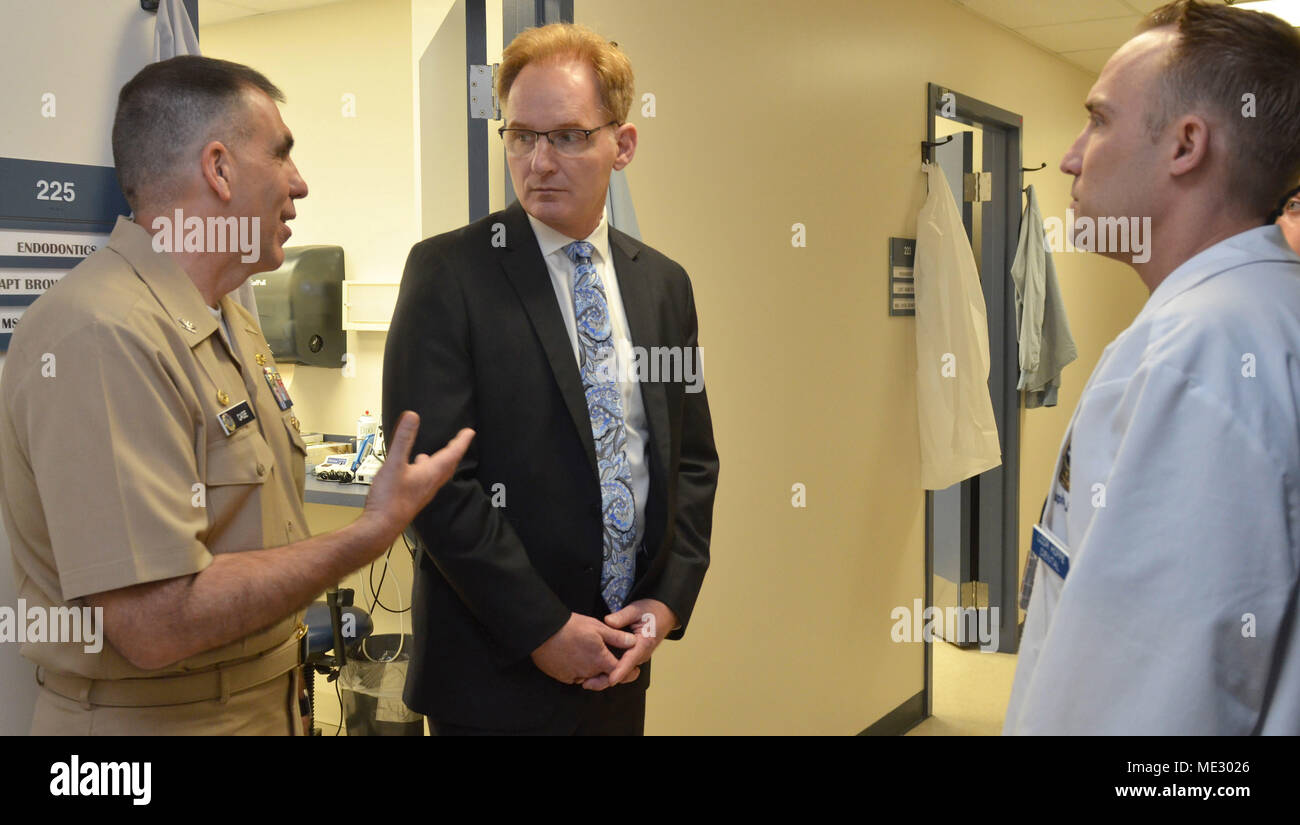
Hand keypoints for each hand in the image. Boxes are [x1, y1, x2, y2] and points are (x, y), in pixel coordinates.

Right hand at [359, 411, 472, 547]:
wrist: (381, 526)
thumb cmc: (389, 498)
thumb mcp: (394, 463)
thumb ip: (403, 439)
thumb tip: (412, 416)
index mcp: (431, 473)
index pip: (452, 454)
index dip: (461, 441)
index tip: (469, 432)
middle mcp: (431, 483)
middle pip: (448, 464)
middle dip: (455, 450)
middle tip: (460, 440)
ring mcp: (423, 492)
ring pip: (437, 473)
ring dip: (441, 461)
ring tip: (440, 453)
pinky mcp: (413, 498)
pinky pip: (426, 480)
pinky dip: (426, 470)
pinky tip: (415, 470)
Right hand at [530, 612, 637, 686]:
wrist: (544, 632)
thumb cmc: (571, 627)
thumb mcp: (597, 627)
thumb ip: (616, 637)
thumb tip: (633, 642)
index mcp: (600, 660)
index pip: (620, 671)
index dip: (629, 672)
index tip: (635, 671)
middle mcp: (589, 672)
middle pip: (605, 679)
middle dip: (611, 675)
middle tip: (614, 667)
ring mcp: (575, 675)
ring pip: (590, 679)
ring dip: (595, 674)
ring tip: (595, 661)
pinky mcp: (562, 677)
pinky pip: (576, 678)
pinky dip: (580, 673)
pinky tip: (578, 661)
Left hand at [582, 599, 676, 689]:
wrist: (664, 613)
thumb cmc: (652, 611)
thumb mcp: (636, 609)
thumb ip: (622, 616)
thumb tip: (608, 622)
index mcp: (644, 643)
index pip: (631, 660)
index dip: (620, 671)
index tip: (610, 680)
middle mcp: (642, 654)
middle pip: (625, 671)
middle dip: (608, 678)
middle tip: (588, 683)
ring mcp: (639, 656)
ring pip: (623, 670)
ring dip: (608, 675)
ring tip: (588, 680)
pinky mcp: (634, 656)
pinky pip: (623, 665)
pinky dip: (611, 669)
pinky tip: (596, 670)